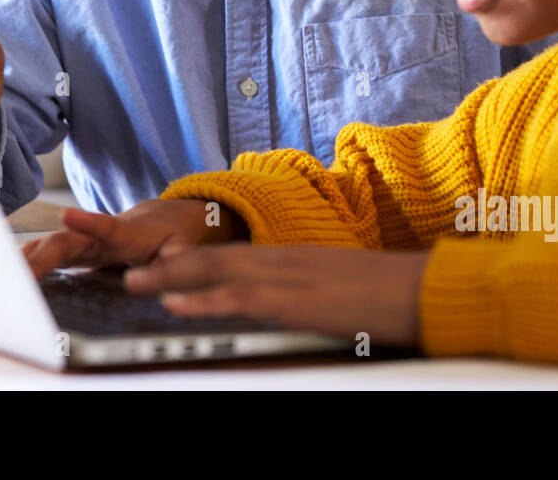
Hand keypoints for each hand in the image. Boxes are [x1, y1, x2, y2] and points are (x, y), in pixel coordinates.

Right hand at [22, 198, 247, 279]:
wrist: (170, 217)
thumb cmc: (176, 238)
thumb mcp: (184, 254)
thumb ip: (170, 267)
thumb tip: (143, 283)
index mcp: (127, 234)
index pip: (106, 226)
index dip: (87, 223)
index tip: (67, 216)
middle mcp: (99, 235)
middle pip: (64, 242)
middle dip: (40, 257)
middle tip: (19, 276)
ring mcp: (84, 240)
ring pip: (50, 246)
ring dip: (26, 260)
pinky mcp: (76, 249)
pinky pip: (47, 253)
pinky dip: (26, 262)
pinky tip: (5, 274)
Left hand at [123, 244, 431, 347]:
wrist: (424, 289)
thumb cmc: (389, 294)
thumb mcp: (338, 289)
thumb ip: (307, 293)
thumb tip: (291, 305)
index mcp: (294, 257)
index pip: (233, 253)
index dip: (194, 256)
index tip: (164, 259)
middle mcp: (284, 259)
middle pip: (214, 256)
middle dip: (170, 263)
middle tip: (132, 267)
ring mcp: (288, 277)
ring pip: (217, 270)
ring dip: (171, 277)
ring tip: (134, 282)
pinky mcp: (295, 301)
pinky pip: (240, 298)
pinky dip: (204, 299)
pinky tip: (177, 303)